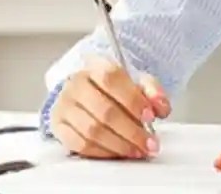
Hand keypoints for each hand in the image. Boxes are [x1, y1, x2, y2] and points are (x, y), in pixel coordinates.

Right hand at [49, 57, 172, 159]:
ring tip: (138, 151)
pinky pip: (80, 144)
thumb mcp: (136, 82)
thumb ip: (153, 92)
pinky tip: (119, 153)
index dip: (133, 100)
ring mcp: (64, 105)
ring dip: (119, 145)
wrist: (87, 93)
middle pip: (104, 110)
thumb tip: (160, 107)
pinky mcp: (59, 126)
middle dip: (131, 131)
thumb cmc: (114, 89)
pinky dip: (103, 152)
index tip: (150, 117)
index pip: (112, 79)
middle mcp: (76, 84)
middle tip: (150, 143)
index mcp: (95, 67)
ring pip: (92, 130)